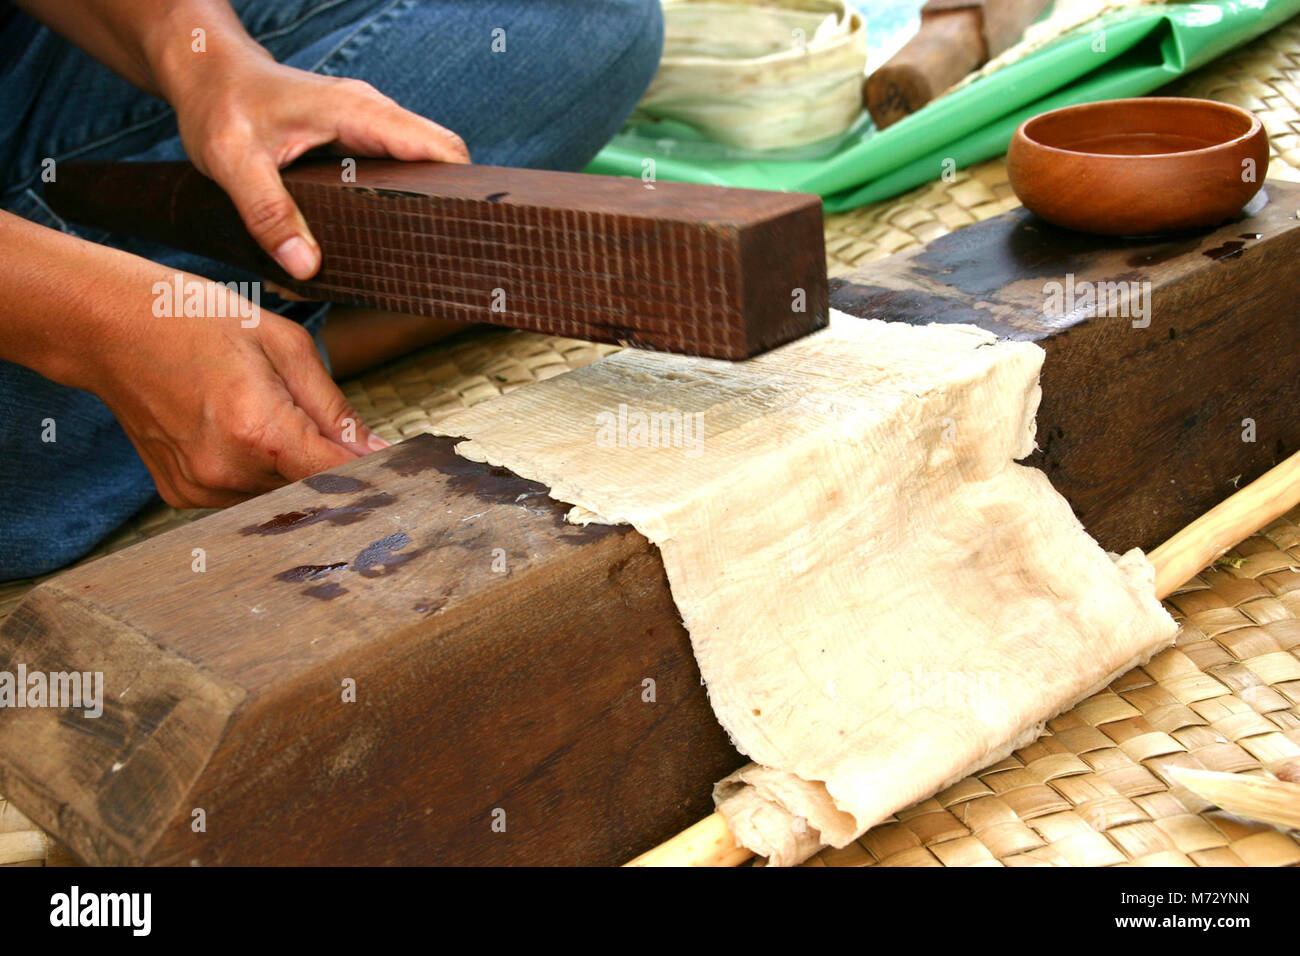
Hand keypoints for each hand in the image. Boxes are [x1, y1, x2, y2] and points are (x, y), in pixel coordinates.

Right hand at [84, 267, 386, 508]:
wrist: (107, 327)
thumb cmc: (197, 320)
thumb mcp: (284, 345)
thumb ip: (335, 409)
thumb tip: (379, 453)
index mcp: (260, 430)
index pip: (341, 479)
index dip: (374, 476)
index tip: (398, 472)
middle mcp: (228, 471)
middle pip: (312, 489)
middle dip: (329, 464)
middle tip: (320, 423)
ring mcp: (200, 488)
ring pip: (280, 495)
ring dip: (290, 467)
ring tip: (265, 413)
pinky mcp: (182, 494)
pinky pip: (243, 495)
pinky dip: (255, 470)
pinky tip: (237, 430)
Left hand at [164, 44, 468, 278]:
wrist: (205, 72)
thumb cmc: (218, 103)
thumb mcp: (232, 160)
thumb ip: (268, 213)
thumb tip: (307, 268)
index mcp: (358, 113)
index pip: (439, 148)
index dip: (462, 191)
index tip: (466, 235)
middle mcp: (372, 117)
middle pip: (440, 163)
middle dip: (447, 208)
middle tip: (442, 258)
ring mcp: (366, 129)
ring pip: (418, 169)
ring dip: (421, 208)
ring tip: (416, 255)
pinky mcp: (355, 143)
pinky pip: (393, 170)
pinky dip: (396, 202)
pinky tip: (381, 238)